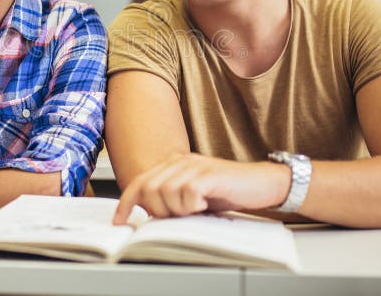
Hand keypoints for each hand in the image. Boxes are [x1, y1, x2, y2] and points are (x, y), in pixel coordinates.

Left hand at [112, 153, 290, 224]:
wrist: (261, 184)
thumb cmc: (228, 192)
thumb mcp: (193, 197)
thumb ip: (171, 200)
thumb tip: (149, 215)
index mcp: (174, 164)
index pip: (140, 181)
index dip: (126, 202)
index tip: (119, 220)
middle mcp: (182, 161)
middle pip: (149, 188)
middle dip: (157, 209)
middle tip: (177, 216)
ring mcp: (196, 165)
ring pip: (166, 191)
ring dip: (178, 209)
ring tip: (196, 210)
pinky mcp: (210, 174)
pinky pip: (188, 192)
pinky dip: (193, 204)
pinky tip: (205, 204)